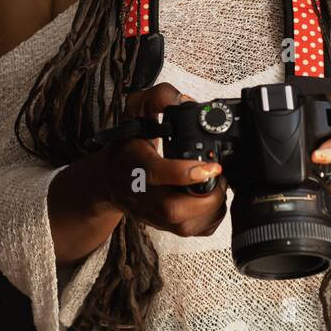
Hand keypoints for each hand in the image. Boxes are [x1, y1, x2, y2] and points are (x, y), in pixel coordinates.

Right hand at [94, 82, 227, 236]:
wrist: (110, 180)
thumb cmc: (126, 146)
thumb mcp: (136, 112)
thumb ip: (157, 98)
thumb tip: (182, 99)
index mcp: (136, 165)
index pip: (159, 174)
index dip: (188, 173)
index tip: (212, 165)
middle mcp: (143, 195)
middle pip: (174, 211)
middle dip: (207, 198)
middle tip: (220, 177)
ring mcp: (154, 215)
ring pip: (186, 227)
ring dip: (212, 208)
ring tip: (218, 185)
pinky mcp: (165, 227)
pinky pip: (195, 232)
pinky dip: (211, 218)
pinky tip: (211, 198)